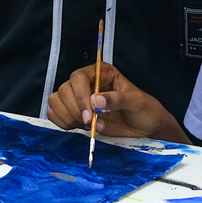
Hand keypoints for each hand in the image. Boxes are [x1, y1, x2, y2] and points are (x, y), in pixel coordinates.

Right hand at [46, 61, 185, 142]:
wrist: (146, 128)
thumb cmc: (145, 110)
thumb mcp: (137, 102)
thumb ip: (117, 99)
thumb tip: (95, 102)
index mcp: (100, 73)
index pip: (79, 77)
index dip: (80, 96)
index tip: (89, 115)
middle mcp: (86, 83)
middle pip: (65, 90)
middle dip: (74, 109)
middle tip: (89, 123)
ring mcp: (78, 99)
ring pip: (56, 101)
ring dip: (67, 116)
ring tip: (86, 126)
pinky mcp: (74, 114)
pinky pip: (55, 114)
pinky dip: (62, 122)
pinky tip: (77, 128)